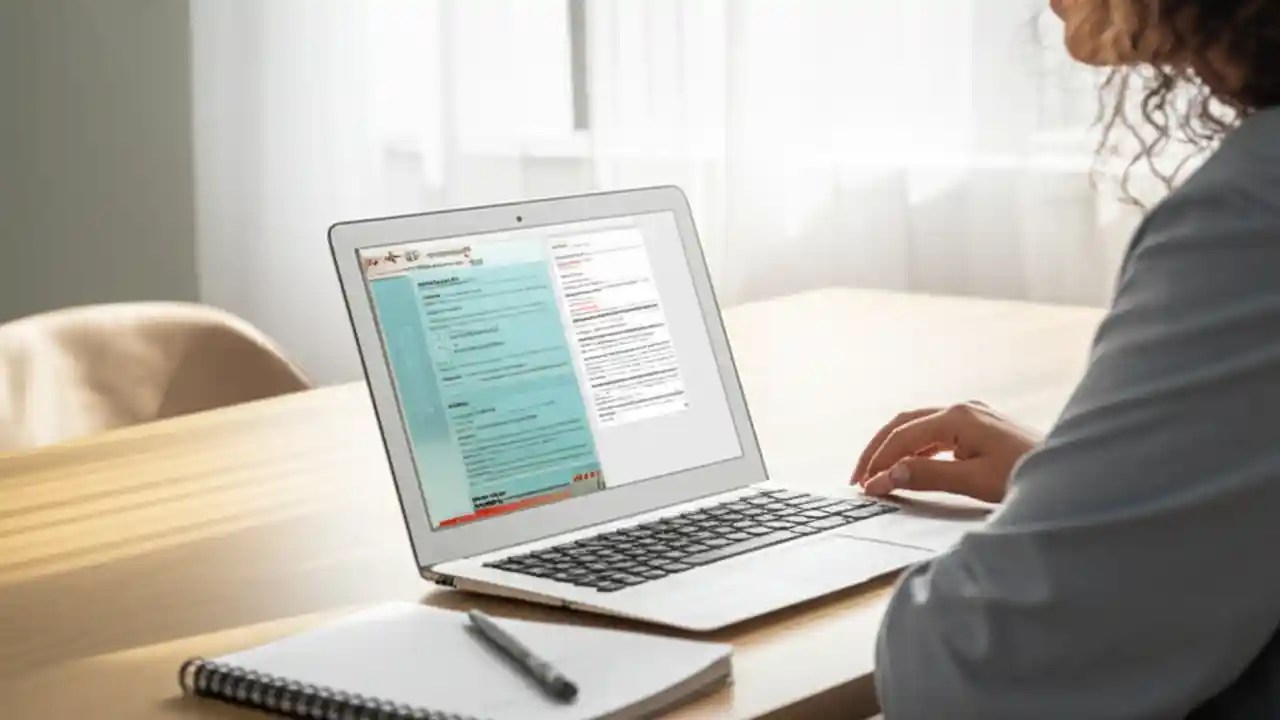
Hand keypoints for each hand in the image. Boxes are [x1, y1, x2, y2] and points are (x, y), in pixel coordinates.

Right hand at [851, 402, 1040, 502]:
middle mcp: (961, 408)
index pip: (903, 436)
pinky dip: (915, 450)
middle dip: (878, 450)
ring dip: (895, 449)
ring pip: (918, 427)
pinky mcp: (980, 428)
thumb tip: (887, 476)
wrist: (1073, 475)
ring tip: (877, 475)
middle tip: (859, 478)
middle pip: (904, 423)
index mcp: (958, 416)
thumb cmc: (1027, 476)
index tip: (865, 487)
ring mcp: (972, 415)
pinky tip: (909, 468)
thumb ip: (927, 476)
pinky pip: (935, 434)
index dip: (879, 461)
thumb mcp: (973, 481)